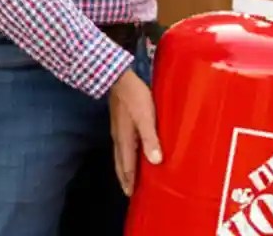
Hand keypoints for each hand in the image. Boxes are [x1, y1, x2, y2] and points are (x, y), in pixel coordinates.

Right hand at [109, 68, 161, 195]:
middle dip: (124, 178)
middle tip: (128, 191)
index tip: (131, 194)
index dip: (130, 180)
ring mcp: (117, 130)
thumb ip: (151, 139)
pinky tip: (130, 152)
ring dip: (124, 168)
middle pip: (120, 163)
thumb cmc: (135, 98)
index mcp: (125, 140)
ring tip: (129, 177)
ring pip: (120, 155)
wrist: (120, 79)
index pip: (127, 166)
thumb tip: (155, 162)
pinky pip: (122, 145)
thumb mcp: (146, 118)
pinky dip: (125, 155)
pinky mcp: (120, 122)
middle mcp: (118, 138)